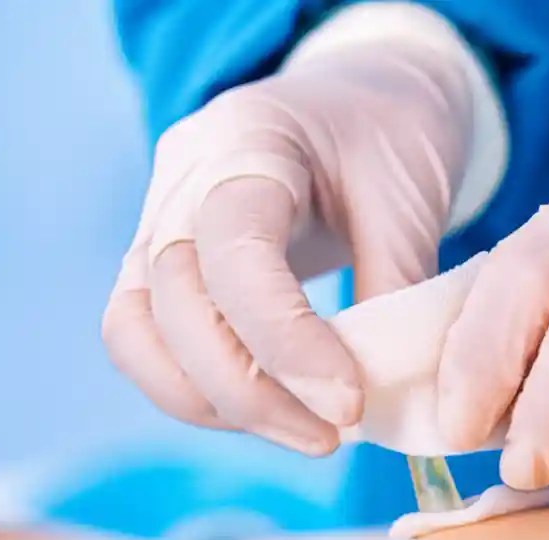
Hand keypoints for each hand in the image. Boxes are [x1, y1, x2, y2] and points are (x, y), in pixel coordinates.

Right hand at [102, 42, 475, 454]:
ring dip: (215, 404)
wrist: (359, 96)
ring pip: (137, 332)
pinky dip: (196, 392)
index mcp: (248, 140)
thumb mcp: (411, 196)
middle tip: (333, 435)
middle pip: (173, 302)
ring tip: (306, 434)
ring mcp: (156, 221)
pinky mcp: (155, 265)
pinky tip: (268, 412)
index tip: (349, 403)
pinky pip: (143, 341)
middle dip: (250, 393)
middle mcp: (181, 180)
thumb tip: (384, 397)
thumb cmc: (389, 134)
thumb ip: (395, 288)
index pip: (233, 251)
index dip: (285, 341)